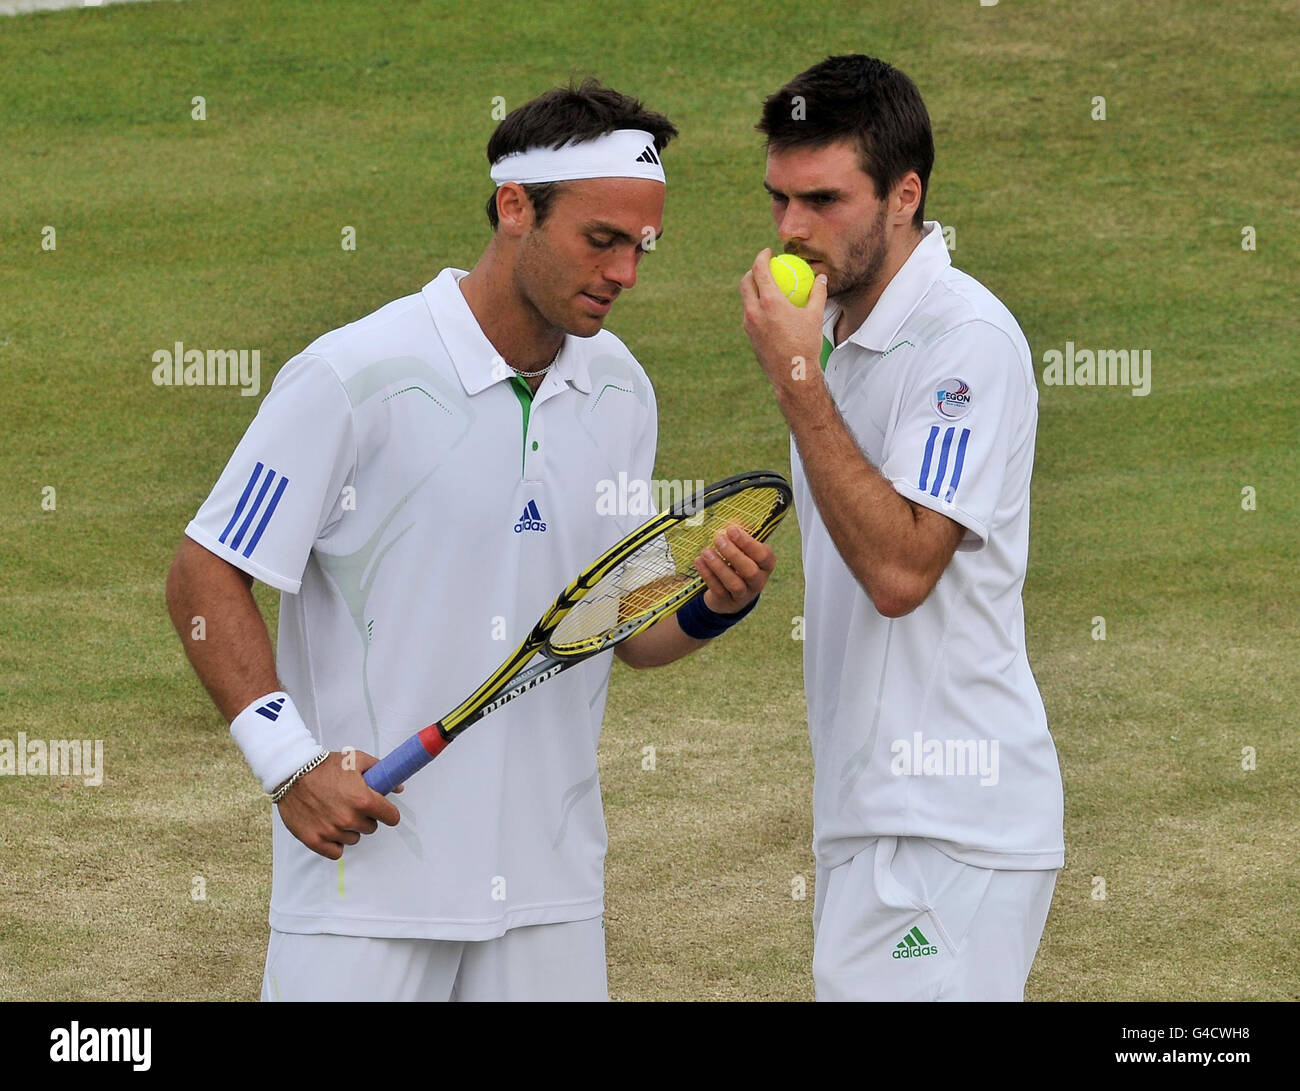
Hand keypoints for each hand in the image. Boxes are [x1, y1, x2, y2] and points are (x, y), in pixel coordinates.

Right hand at [276, 749, 401, 859]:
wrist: (291, 773)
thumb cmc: (324, 766)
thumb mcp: (356, 760)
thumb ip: (381, 771)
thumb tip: (398, 787)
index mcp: (363, 800)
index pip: (392, 818)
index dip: (388, 812)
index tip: (382, 810)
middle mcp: (349, 818)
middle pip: (371, 828)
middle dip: (365, 817)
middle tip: (352, 805)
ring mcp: (331, 831)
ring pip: (354, 839)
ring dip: (349, 829)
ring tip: (336, 812)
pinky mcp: (314, 840)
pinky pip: (336, 852)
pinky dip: (334, 843)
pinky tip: (329, 828)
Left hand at [693, 525, 775, 614]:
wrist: (729, 593)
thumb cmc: (737, 563)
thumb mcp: (742, 548)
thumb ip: (739, 534)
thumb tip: (734, 523)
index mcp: (766, 564)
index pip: (764, 555)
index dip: (748, 543)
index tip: (731, 530)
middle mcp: (758, 581)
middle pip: (750, 571)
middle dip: (733, 554)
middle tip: (718, 539)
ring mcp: (744, 594)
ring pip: (734, 583)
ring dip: (719, 566)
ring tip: (706, 551)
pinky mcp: (728, 602)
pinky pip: (718, 589)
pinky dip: (708, 574)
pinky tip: (699, 561)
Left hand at [739, 247, 828, 397]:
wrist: (792, 373)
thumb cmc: (806, 344)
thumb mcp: (815, 316)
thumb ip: (818, 293)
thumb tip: (821, 279)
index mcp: (770, 302)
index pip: (759, 270)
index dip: (761, 257)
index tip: (768, 253)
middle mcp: (755, 311)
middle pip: (745, 282)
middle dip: (751, 271)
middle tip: (762, 268)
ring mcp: (749, 324)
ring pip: (745, 300)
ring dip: (752, 290)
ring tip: (764, 289)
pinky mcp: (749, 336)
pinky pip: (749, 315)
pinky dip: (755, 307)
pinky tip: (767, 310)